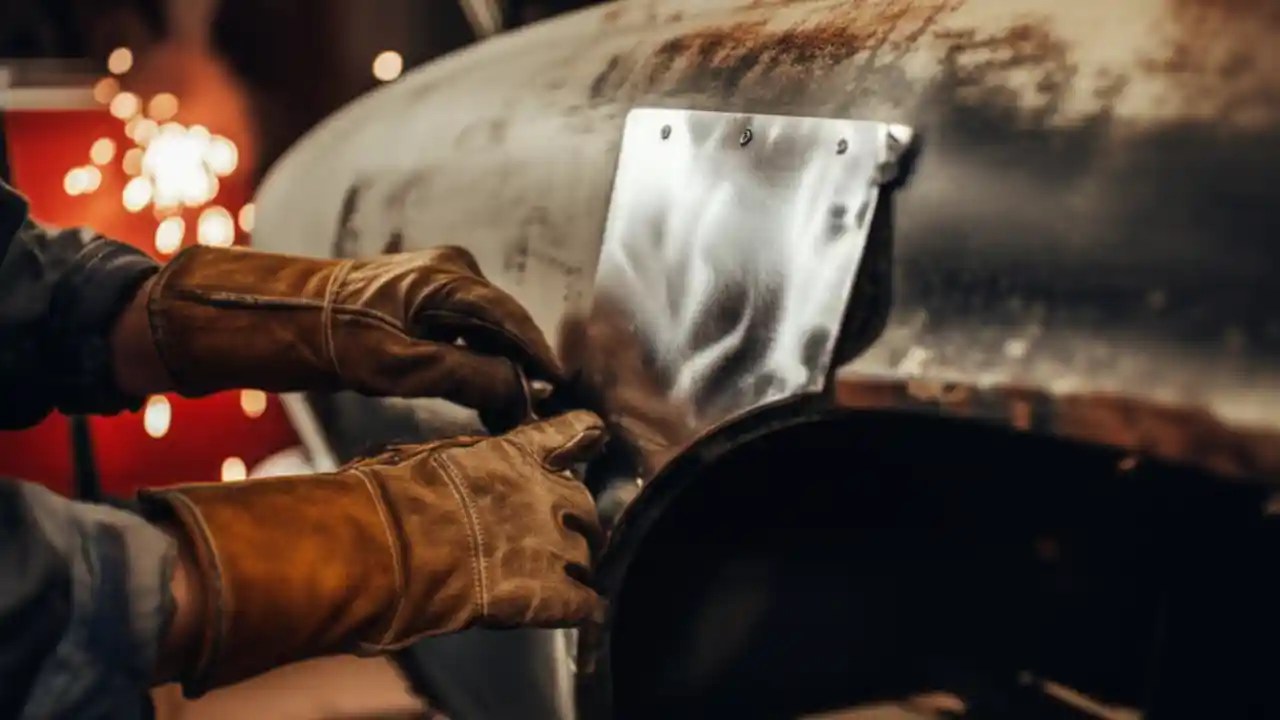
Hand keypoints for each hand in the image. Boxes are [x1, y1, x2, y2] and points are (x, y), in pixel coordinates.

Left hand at [118, 245, 556, 430]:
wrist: (266, 316)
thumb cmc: (328, 338)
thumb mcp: (401, 366)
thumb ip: (468, 375)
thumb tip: (520, 392)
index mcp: (451, 277)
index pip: (515, 322)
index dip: (539, 361)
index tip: (558, 394)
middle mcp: (450, 270)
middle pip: (503, 324)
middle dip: (517, 367)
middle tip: (527, 415)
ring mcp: (432, 280)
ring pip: (481, 328)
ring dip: (493, 367)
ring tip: (502, 411)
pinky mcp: (413, 296)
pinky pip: (458, 328)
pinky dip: (470, 358)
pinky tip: (471, 391)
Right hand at [141, 410, 607, 692]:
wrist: (378, 549)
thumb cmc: (379, 499)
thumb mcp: (416, 461)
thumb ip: (453, 465)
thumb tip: (428, 467)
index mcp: (516, 452)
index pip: (577, 432)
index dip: (585, 440)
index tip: (592, 440)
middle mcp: (545, 492)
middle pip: (586, 502)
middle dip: (572, 517)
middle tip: (551, 532)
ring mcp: (552, 543)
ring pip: (588, 551)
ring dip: (572, 562)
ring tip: (550, 573)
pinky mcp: (546, 594)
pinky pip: (583, 603)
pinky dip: (578, 607)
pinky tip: (571, 610)